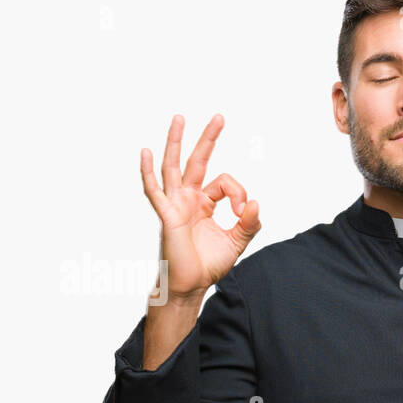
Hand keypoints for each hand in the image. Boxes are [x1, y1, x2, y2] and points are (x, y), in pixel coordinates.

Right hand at [140, 113, 261, 301]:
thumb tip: (256, 203)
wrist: (191, 285)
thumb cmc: (208, 264)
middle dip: (208, 139)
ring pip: (174, 167)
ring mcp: (176, 205)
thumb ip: (250, 223)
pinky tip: (146, 152)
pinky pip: (155, 191)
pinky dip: (148, 172)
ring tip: (180, 119)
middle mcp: (188, 199)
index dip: (239, 194)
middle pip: (197, 161)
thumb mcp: (237, 241)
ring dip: (177, 142)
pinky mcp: (167, 216)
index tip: (243, 214)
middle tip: (219, 117)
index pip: (225, 183)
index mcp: (204, 203)